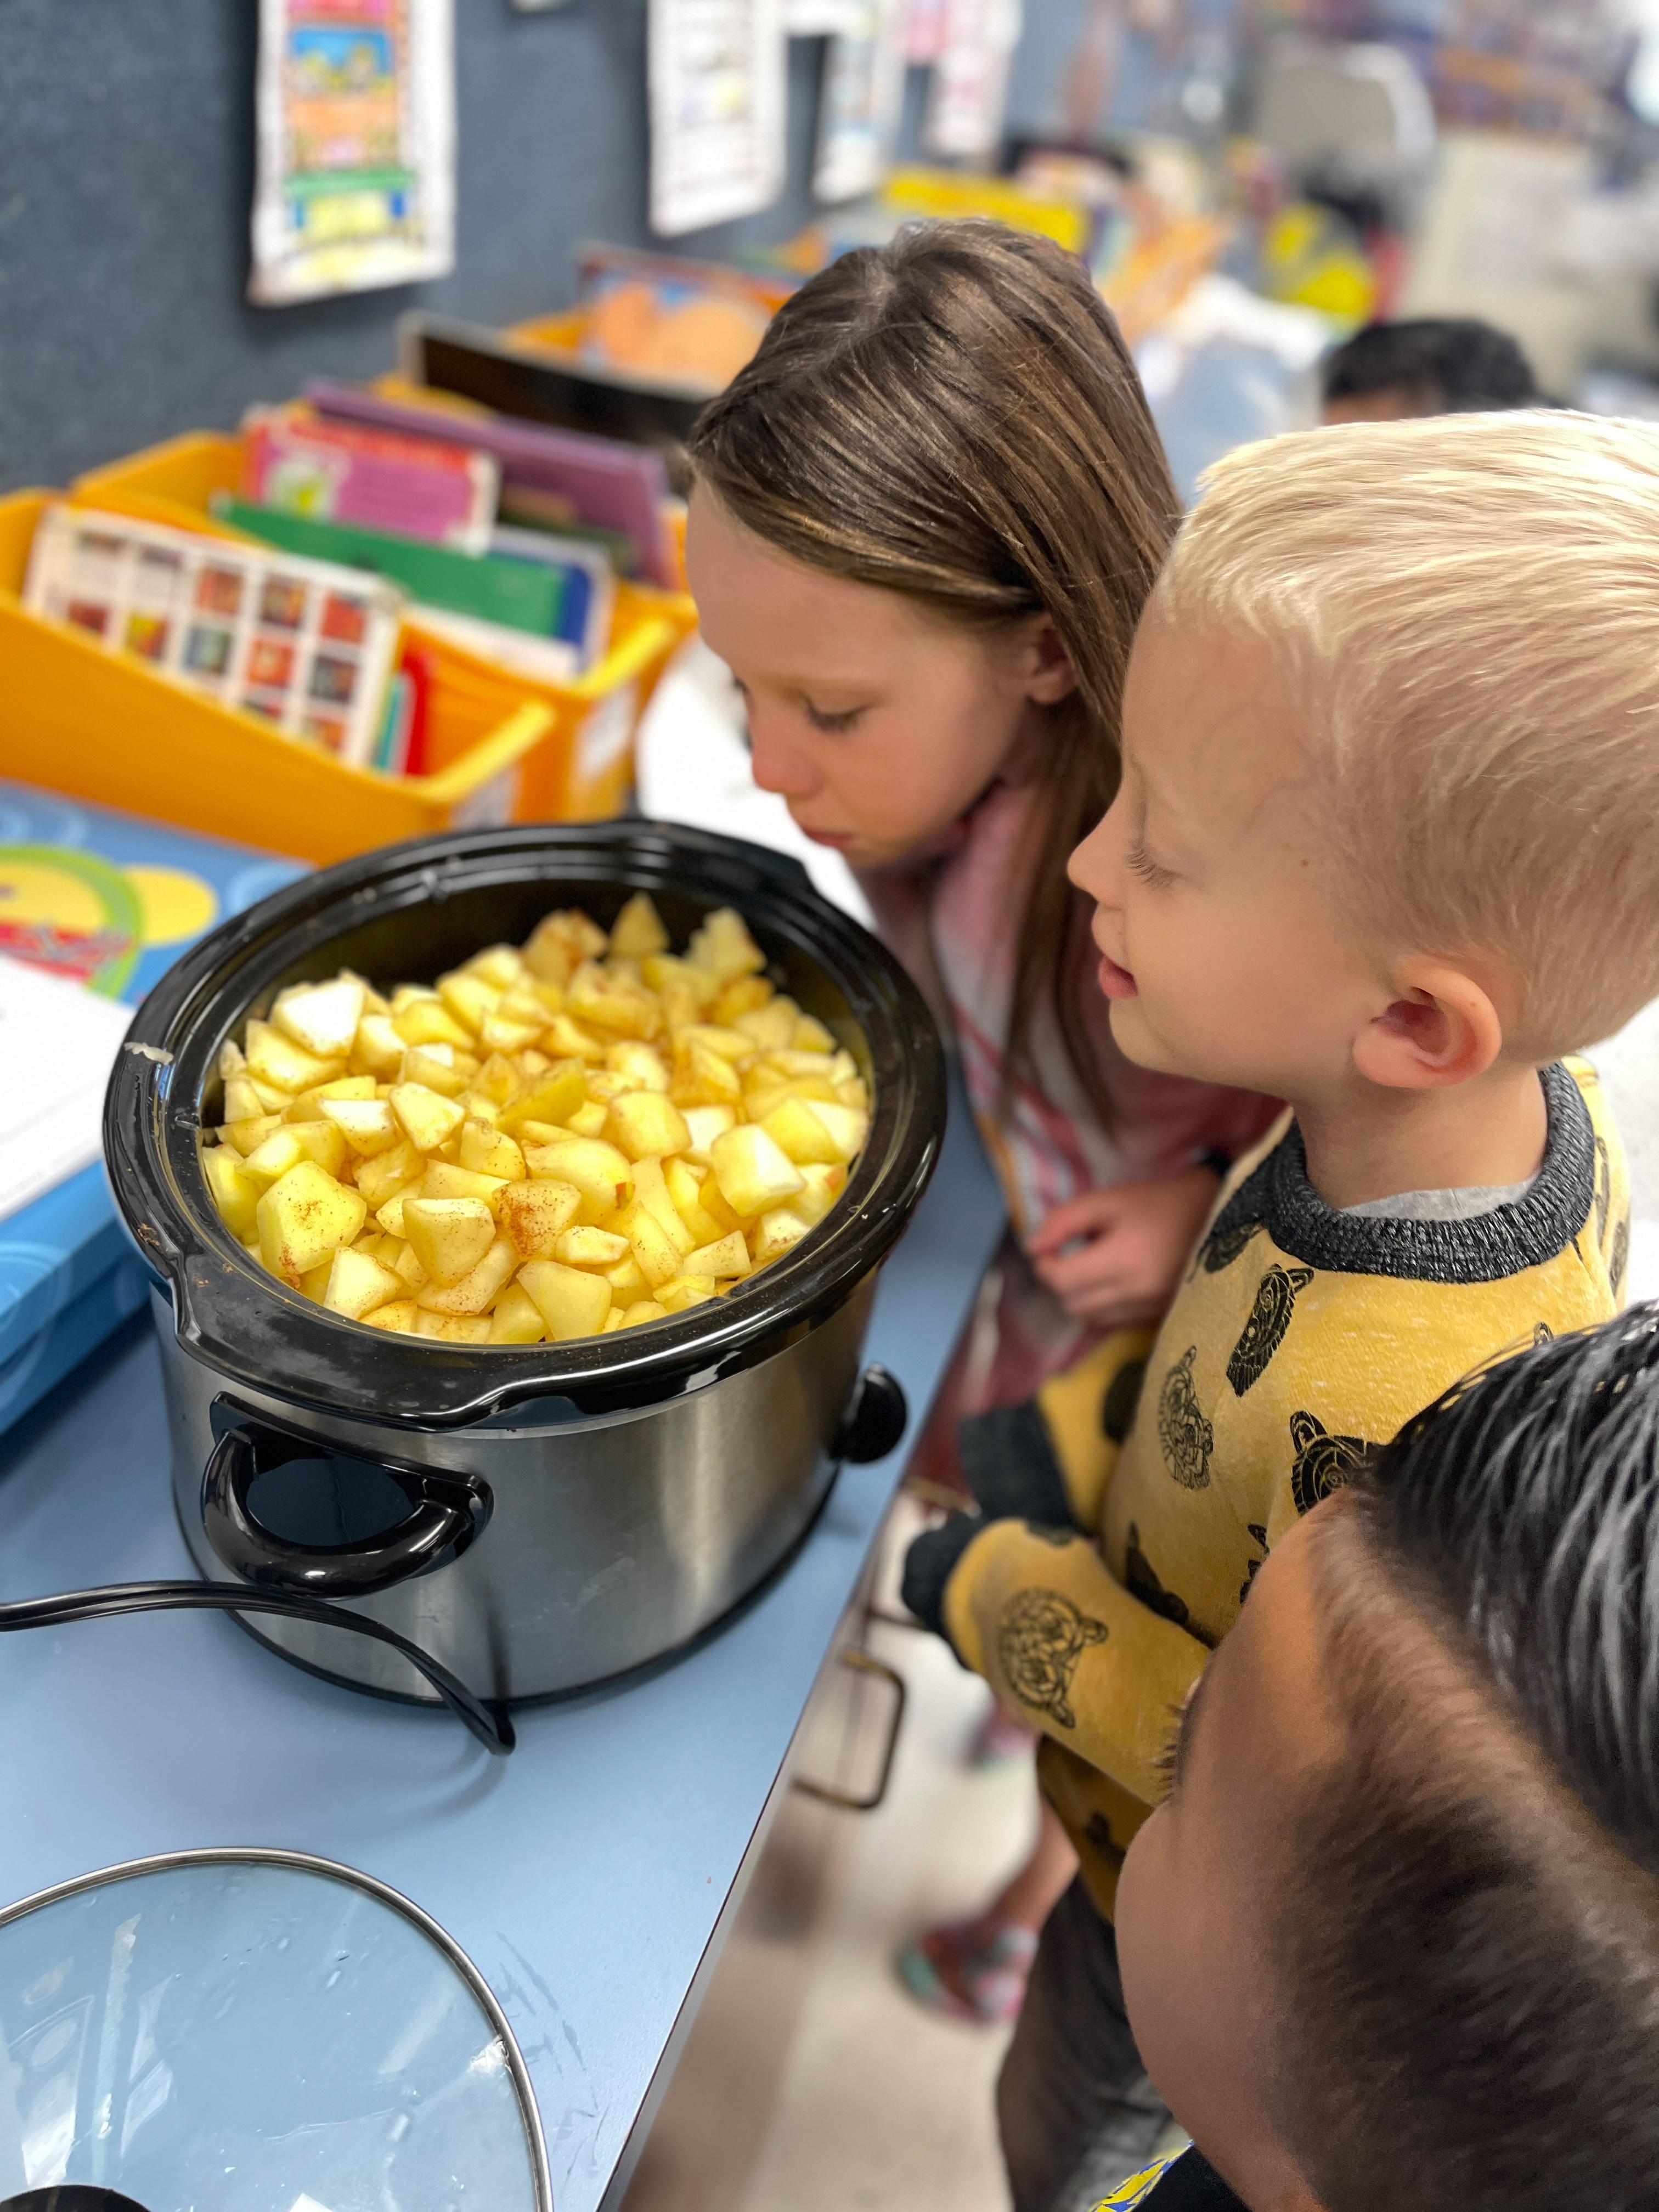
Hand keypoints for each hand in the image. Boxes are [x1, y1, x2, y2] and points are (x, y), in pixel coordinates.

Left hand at [1026, 1167, 1221, 1328]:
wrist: (1212, 1215)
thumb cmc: (1155, 1203)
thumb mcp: (1107, 1200)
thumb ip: (1064, 1220)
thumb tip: (1032, 1248)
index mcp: (1125, 1260)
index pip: (1062, 1281)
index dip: (1045, 1265)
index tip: (1048, 1248)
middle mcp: (1138, 1293)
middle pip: (1072, 1303)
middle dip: (1060, 1281)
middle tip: (1068, 1255)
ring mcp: (1151, 1309)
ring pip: (1090, 1318)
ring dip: (1079, 1296)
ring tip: (1091, 1267)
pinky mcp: (1159, 1317)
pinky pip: (1112, 1323)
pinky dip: (1100, 1307)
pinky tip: (1110, 1282)